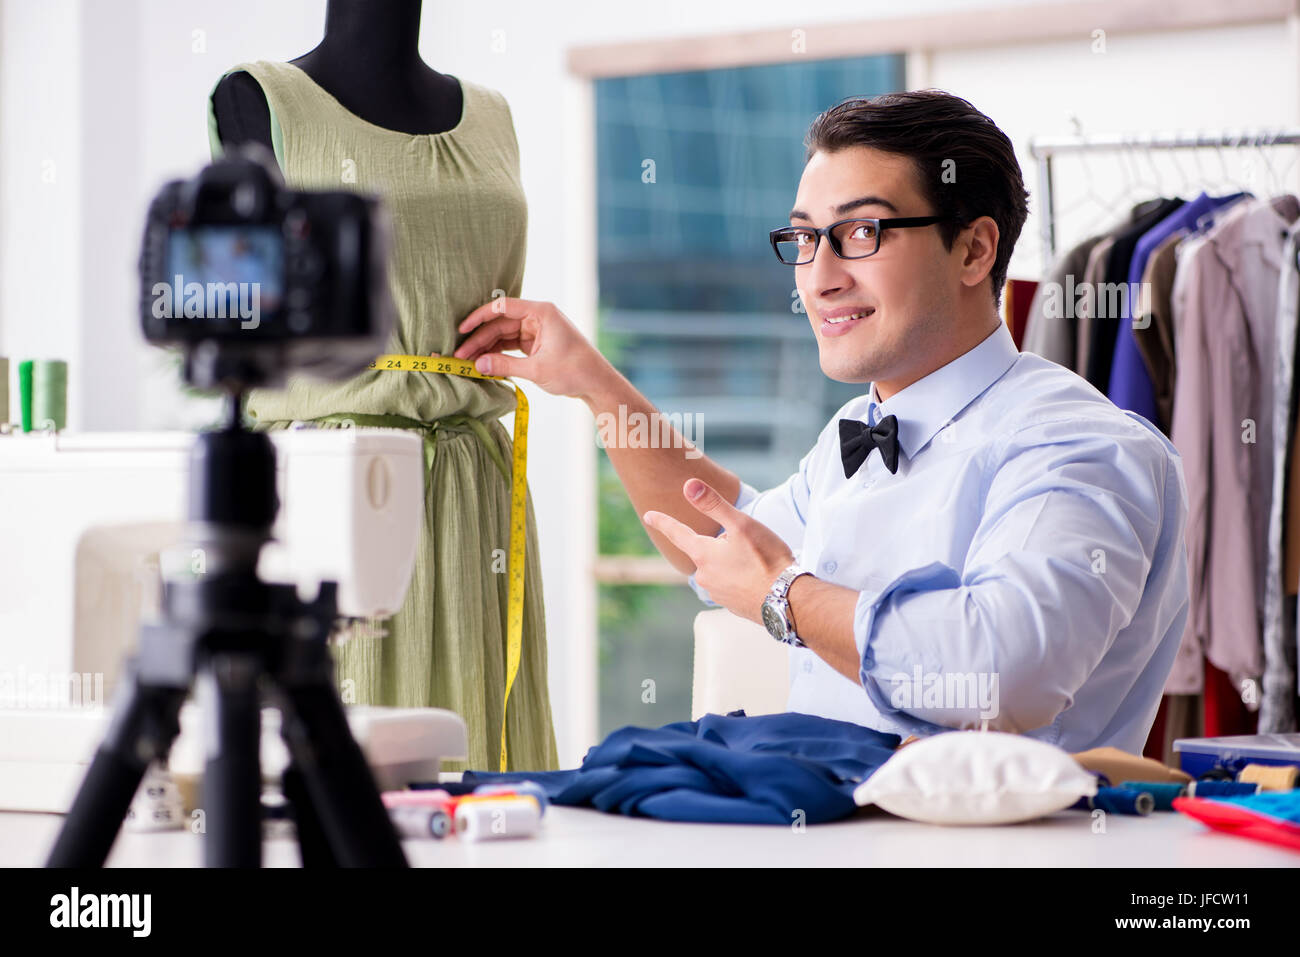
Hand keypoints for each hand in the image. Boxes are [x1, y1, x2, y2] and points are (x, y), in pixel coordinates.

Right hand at [449, 296, 606, 398]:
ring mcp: (536, 330)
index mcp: (541, 312)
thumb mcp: (537, 369)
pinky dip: (498, 354)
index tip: (462, 329)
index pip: (503, 307)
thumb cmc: (575, 371)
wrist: (597, 384)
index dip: (479, 317)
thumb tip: (477, 365)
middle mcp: (538, 317)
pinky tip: (483, 363)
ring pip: (503, 335)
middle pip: (500, 324)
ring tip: (467, 361)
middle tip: (460, 354)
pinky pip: (510, 345)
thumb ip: (505, 365)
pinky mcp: (536, 344)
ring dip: (486, 348)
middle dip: (480, 339)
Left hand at [643, 478, 795, 624]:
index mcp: (703, 555)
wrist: (788, 600)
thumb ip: (713, 505)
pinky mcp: (732, 605)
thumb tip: (689, 486)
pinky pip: (731, 585)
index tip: (649, 515)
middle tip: (749, 545)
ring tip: (758, 562)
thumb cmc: (766, 559)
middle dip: (722, 545)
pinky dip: (741, 579)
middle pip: (706, 551)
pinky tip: (759, 578)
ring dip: (733, 562)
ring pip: (719, 568)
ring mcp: (717, 593)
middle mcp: (704, 576)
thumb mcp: (741, 524)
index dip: (663, 521)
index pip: (677, 533)